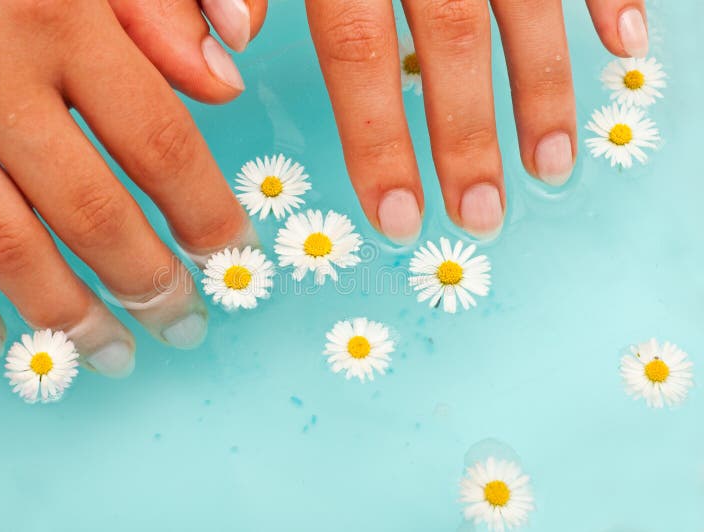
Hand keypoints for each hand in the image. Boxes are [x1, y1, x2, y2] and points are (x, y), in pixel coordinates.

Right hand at [0, 0, 264, 375]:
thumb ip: (157, 8)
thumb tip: (226, 84)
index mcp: (55, 10)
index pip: (159, 144)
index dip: (205, 215)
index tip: (230, 259)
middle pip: (89, 210)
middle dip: (146, 282)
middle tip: (180, 322)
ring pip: (1, 243)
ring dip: (63, 311)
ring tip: (108, 351)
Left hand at [304, 0, 648, 241]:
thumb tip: (230, 43)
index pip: (358, 52)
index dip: (378, 140)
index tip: (395, 214)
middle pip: (450, 40)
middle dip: (467, 137)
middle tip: (479, 214)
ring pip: (524, 1)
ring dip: (543, 88)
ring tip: (551, 165)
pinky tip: (624, 48)